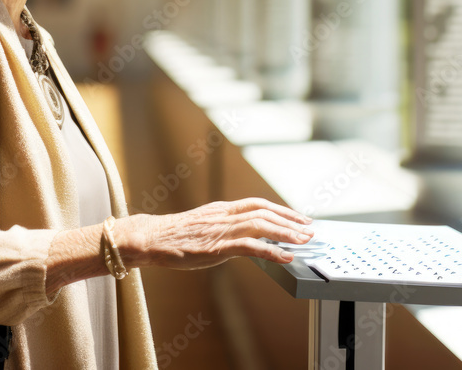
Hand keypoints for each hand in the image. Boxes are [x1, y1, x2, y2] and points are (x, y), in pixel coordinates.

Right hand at [118, 198, 313, 270]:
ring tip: (304, 241)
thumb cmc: (174, 237)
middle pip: (265, 211)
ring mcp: (222, 229)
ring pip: (261, 225)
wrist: (151, 238)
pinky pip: (250, 246)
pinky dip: (271, 250)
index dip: (281, 209)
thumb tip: (240, 238)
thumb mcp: (203, 226)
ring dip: (286, 233)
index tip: (298, 217)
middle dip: (290, 220)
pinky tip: (285, 257)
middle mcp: (225, 215)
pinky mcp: (217, 246)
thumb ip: (223, 229)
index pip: (258, 204)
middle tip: (310, 229)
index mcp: (222, 209)